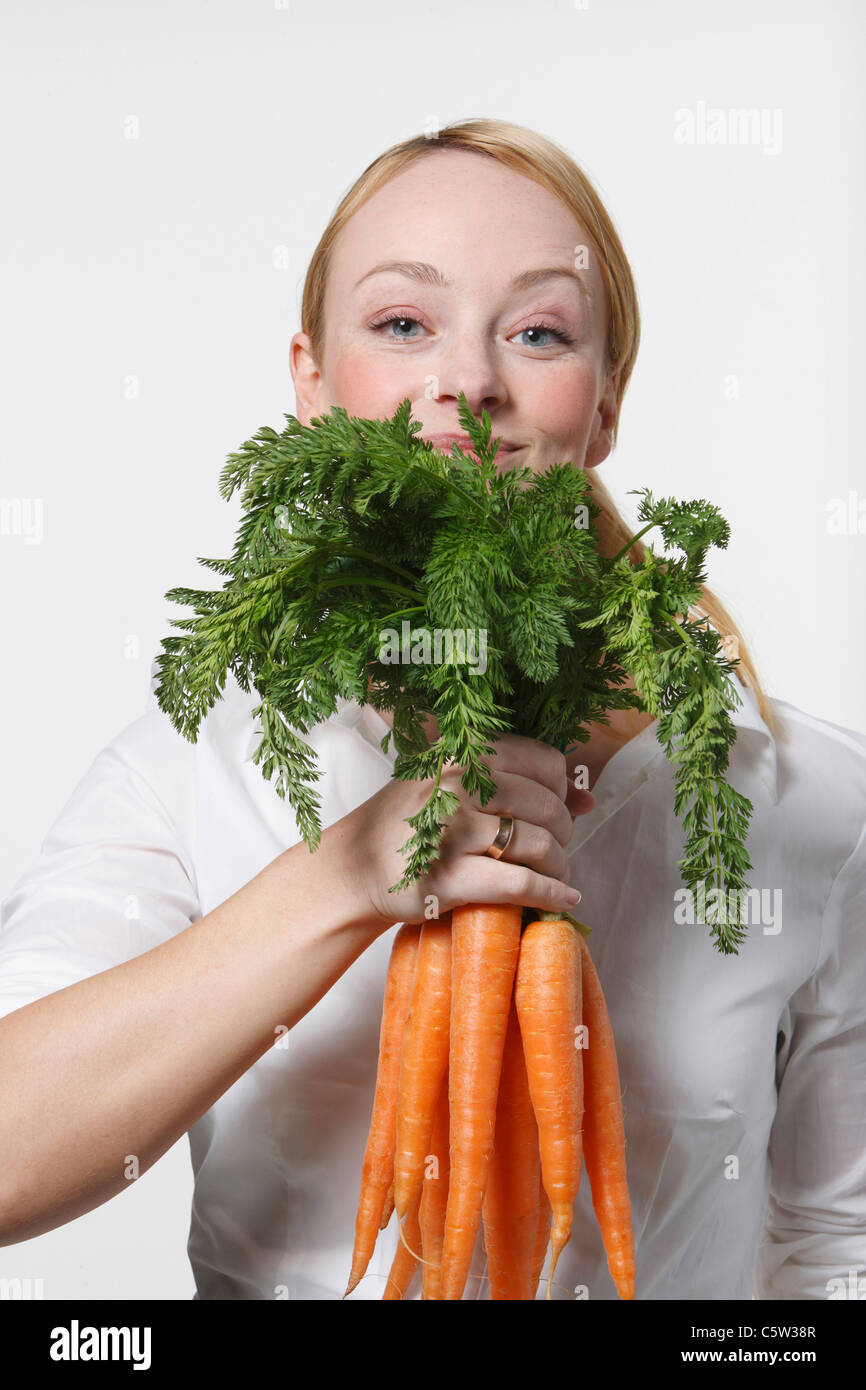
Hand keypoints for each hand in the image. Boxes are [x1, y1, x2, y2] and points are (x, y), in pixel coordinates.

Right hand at [342, 734, 594, 928]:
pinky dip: (551, 895)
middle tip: (554, 852)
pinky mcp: (450, 876)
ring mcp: (454, 829)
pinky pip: (522, 884)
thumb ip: (518, 782)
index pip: (546, 763)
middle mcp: (460, 783)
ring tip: (555, 877)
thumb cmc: (410, 823)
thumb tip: (587, 798)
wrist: (354, 868)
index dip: (562, 792)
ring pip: (541, 845)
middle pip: (549, 807)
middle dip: (564, 835)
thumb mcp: (454, 785)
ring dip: (560, 868)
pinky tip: (563, 901)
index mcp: (464, 751)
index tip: (556, 814)